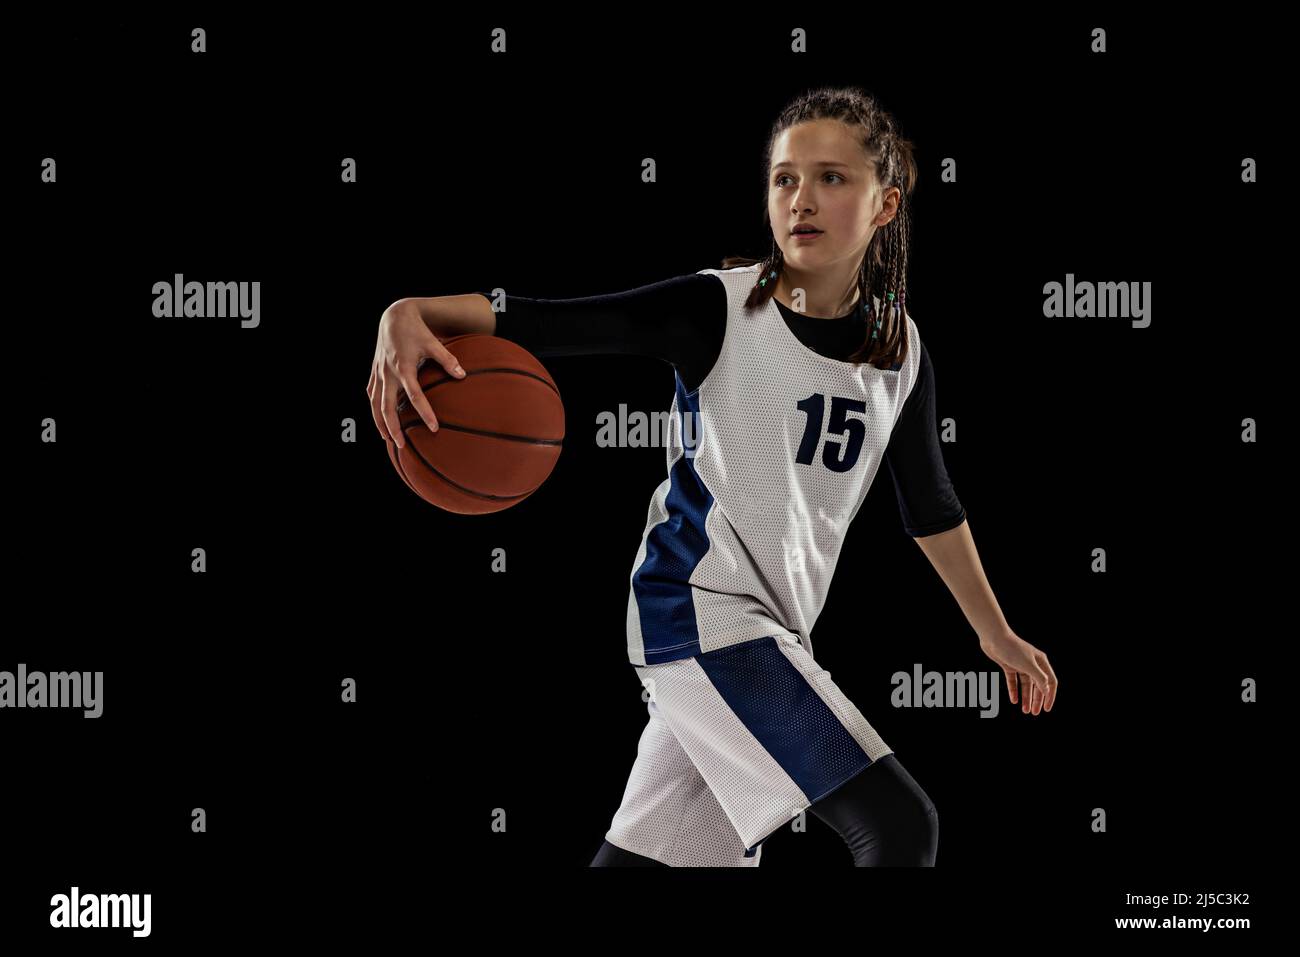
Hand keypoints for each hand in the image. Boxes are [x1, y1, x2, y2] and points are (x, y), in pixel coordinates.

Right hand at [367, 299, 465, 447]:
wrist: (394, 316)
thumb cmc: (416, 330)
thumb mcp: (433, 342)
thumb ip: (447, 359)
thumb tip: (463, 375)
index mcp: (404, 367)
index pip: (415, 396)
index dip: (424, 413)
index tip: (434, 428)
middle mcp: (388, 373)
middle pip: (387, 407)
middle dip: (394, 428)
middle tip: (401, 445)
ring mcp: (379, 373)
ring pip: (375, 403)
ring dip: (380, 422)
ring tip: (387, 439)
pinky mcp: (374, 372)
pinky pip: (372, 394)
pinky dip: (374, 408)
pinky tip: (379, 419)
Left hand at [978, 629, 1056, 714]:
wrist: (993, 637)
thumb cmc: (1012, 649)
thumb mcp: (1028, 665)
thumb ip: (1039, 678)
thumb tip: (1047, 691)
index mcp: (1041, 662)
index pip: (1050, 682)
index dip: (1050, 696)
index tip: (1046, 709)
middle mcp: (1033, 663)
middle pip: (1038, 685)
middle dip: (1037, 700)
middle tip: (1033, 713)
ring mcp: (1020, 664)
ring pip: (1026, 685)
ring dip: (1026, 698)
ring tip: (1025, 710)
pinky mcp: (1009, 665)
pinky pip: (1013, 681)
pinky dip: (1014, 690)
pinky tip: (1013, 700)